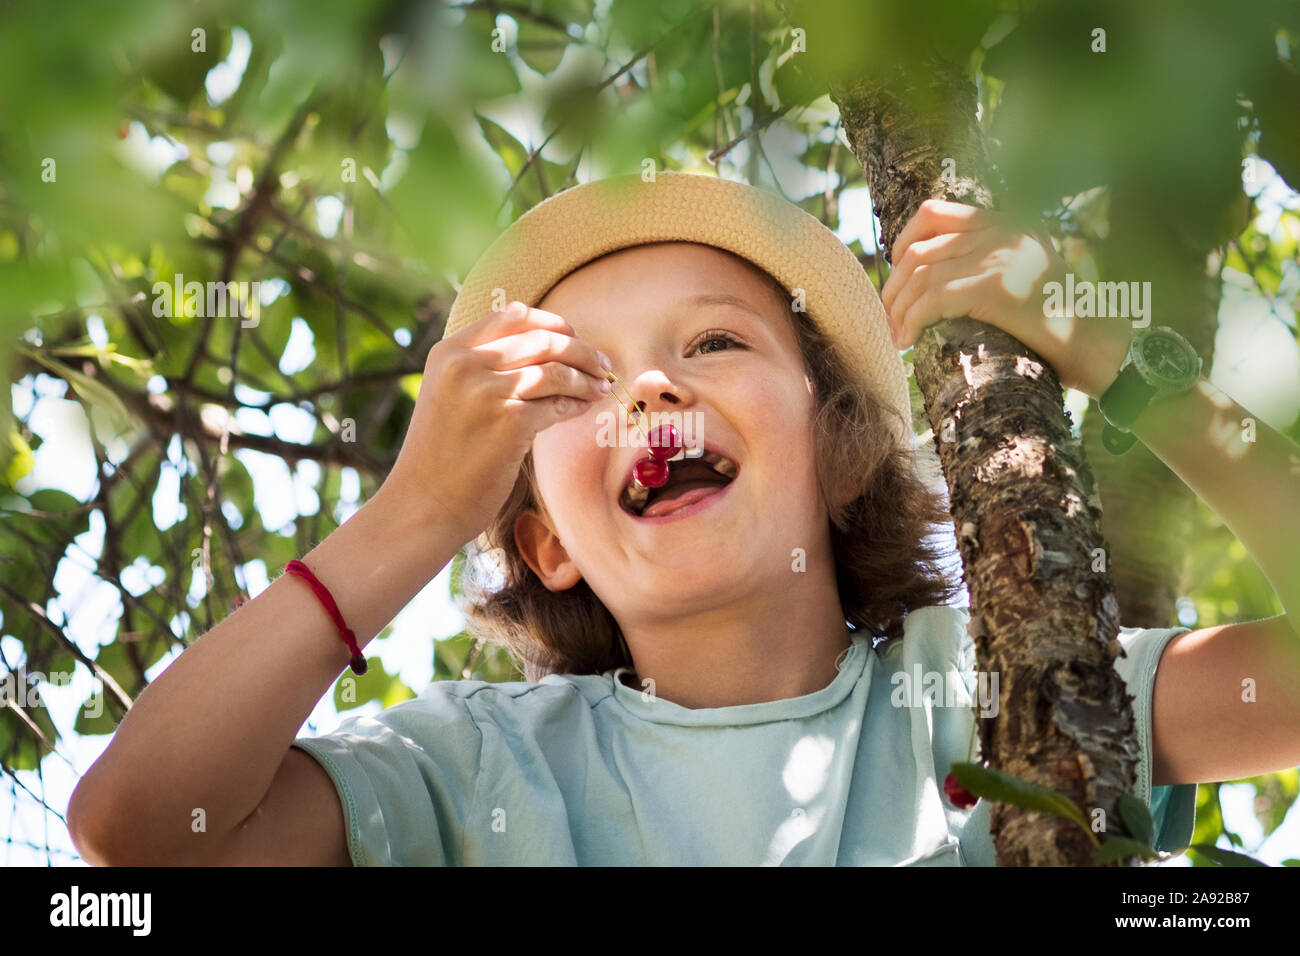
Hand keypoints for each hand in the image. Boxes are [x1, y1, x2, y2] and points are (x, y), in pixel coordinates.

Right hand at [380, 301, 611, 542]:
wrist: (423, 502)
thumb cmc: (441, 454)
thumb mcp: (449, 393)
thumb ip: (483, 366)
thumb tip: (546, 343)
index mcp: (450, 351)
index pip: (514, 316)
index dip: (554, 324)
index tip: (575, 338)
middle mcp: (466, 365)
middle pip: (543, 340)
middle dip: (582, 351)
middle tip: (603, 365)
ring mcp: (488, 393)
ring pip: (556, 371)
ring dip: (586, 379)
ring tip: (600, 388)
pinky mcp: (510, 423)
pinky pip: (557, 404)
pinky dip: (577, 404)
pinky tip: (583, 408)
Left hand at [879, 199, 1131, 398]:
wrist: (1098, 345)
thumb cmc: (1056, 321)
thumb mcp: (1023, 273)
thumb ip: (986, 259)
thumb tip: (924, 271)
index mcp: (1007, 221)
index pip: (935, 211)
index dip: (903, 241)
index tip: (896, 274)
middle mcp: (1002, 231)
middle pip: (919, 248)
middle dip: (895, 286)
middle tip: (889, 316)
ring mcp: (1000, 256)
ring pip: (920, 275)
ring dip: (898, 309)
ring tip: (896, 335)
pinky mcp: (996, 287)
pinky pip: (933, 299)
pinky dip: (910, 321)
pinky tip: (907, 341)